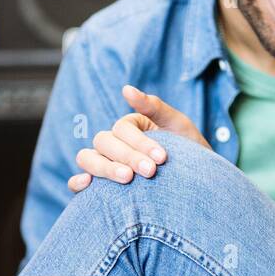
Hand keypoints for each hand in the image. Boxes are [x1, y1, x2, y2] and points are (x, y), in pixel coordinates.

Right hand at [68, 85, 212, 192]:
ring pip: (88, 159)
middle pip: (103, 143)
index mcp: (128, 126)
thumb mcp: (176, 123)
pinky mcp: (102, 186)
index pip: (122, 129)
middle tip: (150, 171)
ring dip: (105, 168)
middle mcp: (113, 143)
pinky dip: (77, 183)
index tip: (162, 158)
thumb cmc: (187, 148)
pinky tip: (87, 185)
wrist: (197, 178)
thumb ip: (153, 106)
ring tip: (127, 179)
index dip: (140, 142)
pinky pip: (78, 183)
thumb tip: (126, 89)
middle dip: (127, 156)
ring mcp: (105, 163)